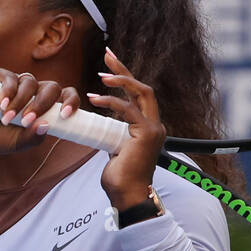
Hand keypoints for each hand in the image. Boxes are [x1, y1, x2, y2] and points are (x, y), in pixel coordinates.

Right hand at [0, 69, 81, 162]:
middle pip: (50, 87)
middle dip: (41, 104)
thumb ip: (33, 137)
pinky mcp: (0, 76)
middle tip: (27, 120)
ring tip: (7, 118)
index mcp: (44, 107)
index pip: (65, 97)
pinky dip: (8, 91)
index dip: (71, 102)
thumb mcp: (18, 143)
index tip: (65, 115)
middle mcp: (33, 93)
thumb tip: (47, 126)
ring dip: (20, 102)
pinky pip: (11, 78)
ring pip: (30, 82)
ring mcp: (17, 82)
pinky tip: (1, 105)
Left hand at [88, 49, 165, 209]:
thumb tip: (100, 127)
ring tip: (100, 75)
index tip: (107, 66)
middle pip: (142, 87)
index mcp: (148, 128)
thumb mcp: (114, 150)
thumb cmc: (120, 178)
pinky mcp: (146, 133)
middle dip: (124, 69)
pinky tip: (95, 99)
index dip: (123, 79)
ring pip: (140, 92)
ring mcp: (153, 128)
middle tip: (108, 54)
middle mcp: (154, 125)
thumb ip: (113, 134)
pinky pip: (128, 109)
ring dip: (120, 80)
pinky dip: (111, 102)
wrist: (127, 196)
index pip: (138, 96)